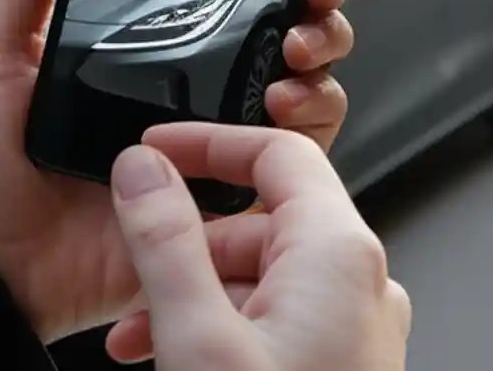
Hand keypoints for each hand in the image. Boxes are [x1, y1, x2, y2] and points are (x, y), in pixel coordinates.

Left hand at [0, 0, 359, 341]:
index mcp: (152, 36)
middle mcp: (198, 78)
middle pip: (290, 18)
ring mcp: (222, 133)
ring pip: (310, 76)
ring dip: (321, 49)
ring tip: (292, 50)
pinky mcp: (234, 190)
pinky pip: (300, 151)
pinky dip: (310, 119)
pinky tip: (279, 104)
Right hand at [106, 124, 411, 368]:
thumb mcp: (198, 337)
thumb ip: (165, 243)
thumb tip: (142, 171)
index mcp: (340, 256)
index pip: (278, 152)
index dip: (207, 143)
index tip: (154, 151)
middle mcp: (362, 286)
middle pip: (262, 220)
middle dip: (187, 243)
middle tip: (129, 270)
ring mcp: (357, 332)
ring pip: (263, 276)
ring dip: (196, 295)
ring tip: (139, 336)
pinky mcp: (343, 367)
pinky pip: (277, 321)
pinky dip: (224, 327)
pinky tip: (177, 356)